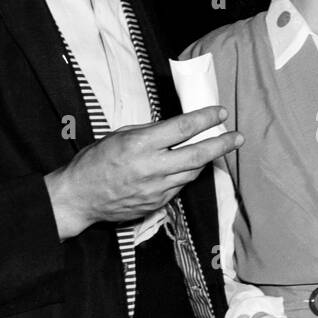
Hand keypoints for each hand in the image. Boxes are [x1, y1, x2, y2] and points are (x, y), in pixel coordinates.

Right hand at [44, 106, 241, 238]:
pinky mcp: (157, 204)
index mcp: (140, 145)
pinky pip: (180, 187)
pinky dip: (186, 175)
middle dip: (222, 144)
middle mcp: (151, 168)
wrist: (79, 197)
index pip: (182, 128)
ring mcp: (156, 189)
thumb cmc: (94, 162)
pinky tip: (188, 167)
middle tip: (237, 137)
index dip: (205, 119)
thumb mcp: (119, 135)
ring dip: (206, 160)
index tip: (219, 113)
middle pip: (198, 154)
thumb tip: (177, 127)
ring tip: (215, 149)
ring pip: (193, 172)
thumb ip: (150, 132)